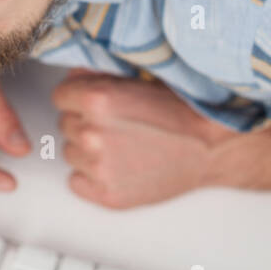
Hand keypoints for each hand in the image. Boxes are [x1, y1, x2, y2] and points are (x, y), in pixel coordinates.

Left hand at [50, 68, 242, 208]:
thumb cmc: (179, 111)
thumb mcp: (136, 79)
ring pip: (70, 152)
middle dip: (84, 121)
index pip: (60, 96)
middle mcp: (92, 133)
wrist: (210, 146)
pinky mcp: (107, 195)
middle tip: (116, 124)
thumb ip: (97, 75)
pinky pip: (76, 181)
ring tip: (121, 144)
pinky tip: (116, 166)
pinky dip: (90, 175)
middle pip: (65, 124)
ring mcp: (98, 167)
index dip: (77, 97)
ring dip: (87, 148)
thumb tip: (72, 75)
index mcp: (96, 100)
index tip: (94, 103)